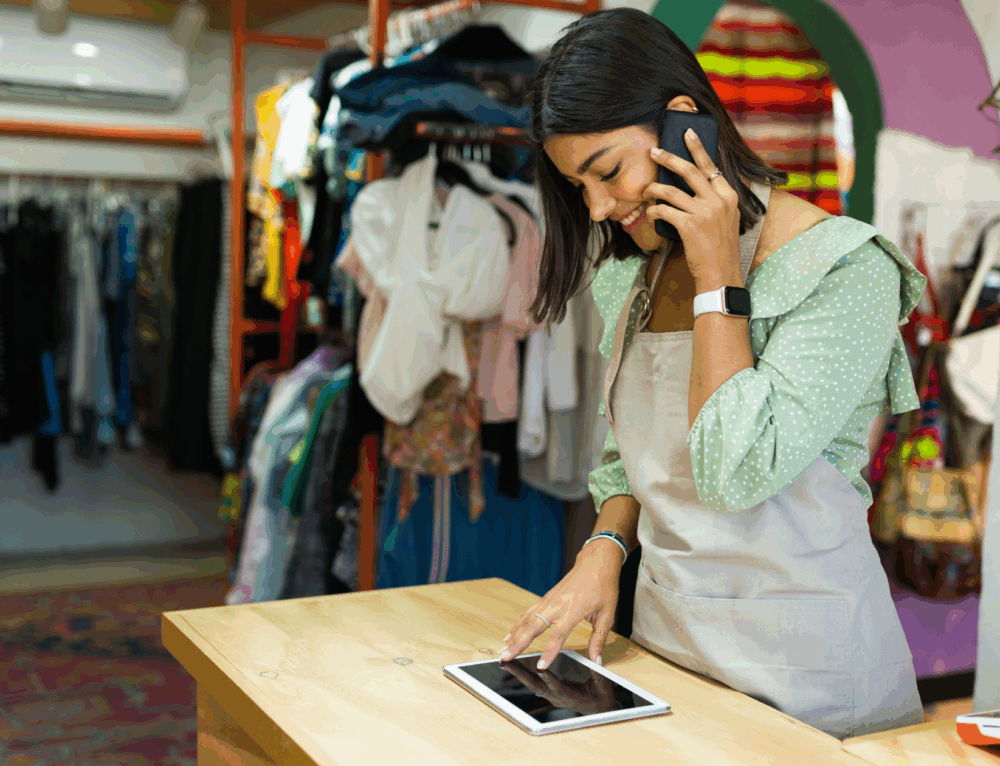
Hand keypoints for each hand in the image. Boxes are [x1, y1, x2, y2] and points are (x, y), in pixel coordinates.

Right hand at [500, 542, 621, 669]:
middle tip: (505, 657)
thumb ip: (599, 639)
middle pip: (533, 627)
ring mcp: (549, 600)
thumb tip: (597, 660)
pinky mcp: (546, 598)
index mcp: (573, 610)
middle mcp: (557, 605)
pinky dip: (517, 624)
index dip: (549, 652)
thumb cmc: (603, 587)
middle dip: (518, 644)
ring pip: (526, 619)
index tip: (541, 666)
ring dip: (514, 635)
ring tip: (503, 649)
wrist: (595, 563)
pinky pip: (528, 613)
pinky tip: (510, 634)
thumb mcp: (607, 615)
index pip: (558, 635)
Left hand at [503, 659, 618, 715]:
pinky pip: (535, 682)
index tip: (541, 670)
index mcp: (572, 697)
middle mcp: (558, 697)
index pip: (559, 688)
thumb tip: (597, 661)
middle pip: (537, 687)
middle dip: (520, 676)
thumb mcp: (603, 686)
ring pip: (533, 684)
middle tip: (506, 665)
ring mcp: (553, 695)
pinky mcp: (551, 691)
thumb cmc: (601, 699)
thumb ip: (598, 675)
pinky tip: (515, 666)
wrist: (598, 711)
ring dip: (518, 674)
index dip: (550, 679)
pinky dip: (524, 673)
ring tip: (505, 663)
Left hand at [644, 130, 741, 288]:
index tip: (687, 133)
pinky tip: (651, 213)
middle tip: (654, 151)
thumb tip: (694, 185)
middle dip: (669, 158)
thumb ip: (715, 200)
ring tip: (646, 189)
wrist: (721, 273)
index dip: (698, 148)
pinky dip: (654, 210)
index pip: (711, 166)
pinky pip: (664, 210)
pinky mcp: (689, 226)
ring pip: (672, 191)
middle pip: (690, 171)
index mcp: (729, 196)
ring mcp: (704, 213)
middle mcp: (718, 201)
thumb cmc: (720, 248)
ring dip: (654, 188)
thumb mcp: (726, 219)